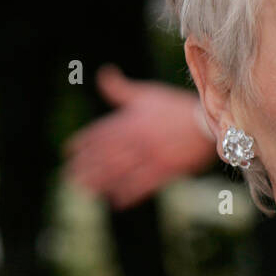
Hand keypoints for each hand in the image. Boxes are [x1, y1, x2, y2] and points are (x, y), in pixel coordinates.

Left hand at [64, 66, 214, 207]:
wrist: (206, 120)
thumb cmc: (175, 106)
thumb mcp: (147, 93)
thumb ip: (121, 89)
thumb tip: (102, 74)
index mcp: (131, 120)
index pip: (102, 132)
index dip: (83, 143)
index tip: (68, 151)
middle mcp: (138, 139)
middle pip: (106, 155)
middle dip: (86, 166)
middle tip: (69, 176)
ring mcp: (152, 155)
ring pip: (121, 171)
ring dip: (101, 182)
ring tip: (86, 190)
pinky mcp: (166, 169)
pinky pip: (144, 184)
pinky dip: (129, 193)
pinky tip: (117, 201)